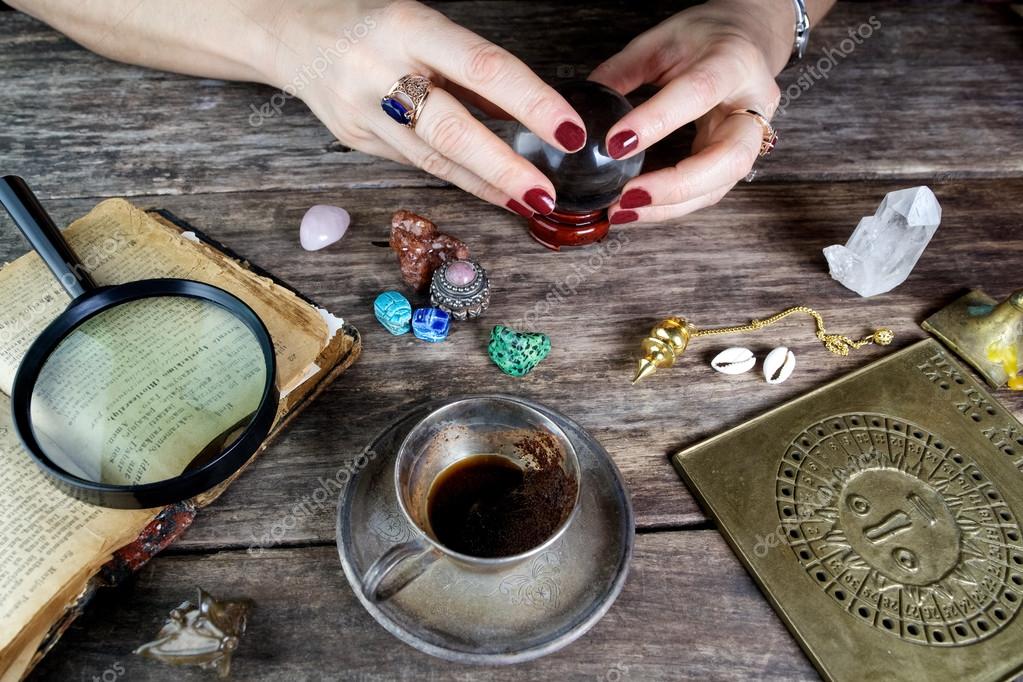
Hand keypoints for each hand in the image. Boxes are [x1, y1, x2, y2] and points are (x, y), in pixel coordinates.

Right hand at [271, 0, 586, 217]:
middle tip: (546, 193)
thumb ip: (467, 68)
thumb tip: (527, 111)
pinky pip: (416, 164)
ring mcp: (362, 112)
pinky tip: (492, 192)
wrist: (289, 33)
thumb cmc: (371, 24)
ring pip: (432, 159)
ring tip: (529, 201)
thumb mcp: (422, 25)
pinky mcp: (354, 140)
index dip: (530, 103)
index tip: (570, 131)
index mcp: (408, 26)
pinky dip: (459, 180)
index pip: (482, 67)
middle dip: (503, 167)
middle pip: (450, 130)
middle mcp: (380, 71)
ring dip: (487, 185)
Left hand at [589, 0, 793, 223]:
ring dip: (669, 206)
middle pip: (728, 159)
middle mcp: (752, 105)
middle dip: (675, 186)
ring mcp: (751, 138)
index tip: (614, 144)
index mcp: (734, 62)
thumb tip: (580, 112)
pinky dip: (670, 206)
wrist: (747, 42)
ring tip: (622, 211)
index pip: (699, 92)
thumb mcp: (660, 39)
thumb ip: (622, 71)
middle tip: (626, 197)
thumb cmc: (704, 38)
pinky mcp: (735, 161)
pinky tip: (636, 209)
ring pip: (719, 186)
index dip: (657, 121)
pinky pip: (707, 192)